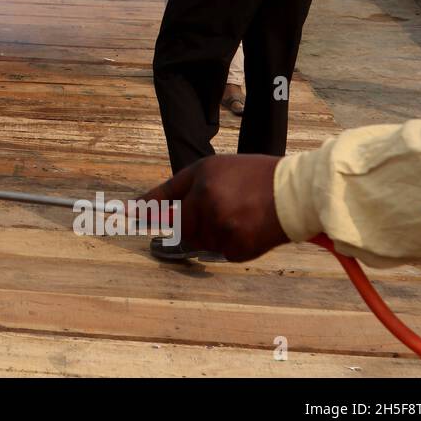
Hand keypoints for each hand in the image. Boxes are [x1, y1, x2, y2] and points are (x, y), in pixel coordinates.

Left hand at [139, 154, 290, 261]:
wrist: (297, 193)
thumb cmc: (254, 176)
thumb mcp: (214, 169)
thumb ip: (179, 188)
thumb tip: (143, 207)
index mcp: (201, 182)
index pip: (163, 201)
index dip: (145, 211)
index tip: (123, 216)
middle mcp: (208, 206)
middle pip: (181, 227)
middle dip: (192, 222)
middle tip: (221, 208)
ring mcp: (222, 230)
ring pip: (201, 240)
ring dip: (213, 233)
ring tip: (240, 214)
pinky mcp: (238, 250)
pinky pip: (221, 251)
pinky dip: (231, 244)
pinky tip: (249, 227)